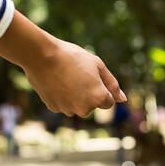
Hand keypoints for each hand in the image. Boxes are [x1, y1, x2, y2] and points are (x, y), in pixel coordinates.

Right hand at [0, 11, 124, 115]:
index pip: (108, 101)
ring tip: (65, 76)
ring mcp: (67, 110)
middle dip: (88, 93)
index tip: (90, 75)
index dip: (101, 87)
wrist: (41, 55)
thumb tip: (123, 100)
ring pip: (76, 105)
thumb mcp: (97, 65)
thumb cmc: (72, 56)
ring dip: (74, 95)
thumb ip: (112, 84)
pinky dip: (61, 95)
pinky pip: (62, 103)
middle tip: (76, 73)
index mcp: (98, 98)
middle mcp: (84, 109)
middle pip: (92, 105)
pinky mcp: (53, 108)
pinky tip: (55, 80)